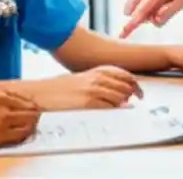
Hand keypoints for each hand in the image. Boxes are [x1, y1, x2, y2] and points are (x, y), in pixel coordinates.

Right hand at [0, 87, 38, 154]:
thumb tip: (0, 107)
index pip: (23, 98)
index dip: (29, 106)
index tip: (31, 111)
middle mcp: (2, 103)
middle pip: (31, 110)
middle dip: (34, 116)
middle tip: (34, 122)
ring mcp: (2, 119)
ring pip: (30, 123)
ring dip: (32, 127)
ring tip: (30, 131)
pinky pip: (20, 136)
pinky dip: (24, 137)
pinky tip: (22, 138)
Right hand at [25, 66, 143, 110]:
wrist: (44, 93)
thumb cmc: (61, 88)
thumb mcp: (83, 79)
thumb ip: (101, 82)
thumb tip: (119, 93)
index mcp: (97, 70)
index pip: (124, 74)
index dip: (135, 84)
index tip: (139, 92)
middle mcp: (97, 78)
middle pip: (125, 86)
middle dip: (132, 95)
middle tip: (134, 102)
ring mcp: (93, 90)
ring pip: (120, 97)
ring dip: (124, 103)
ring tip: (123, 108)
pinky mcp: (88, 102)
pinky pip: (109, 107)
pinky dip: (115, 110)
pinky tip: (115, 112)